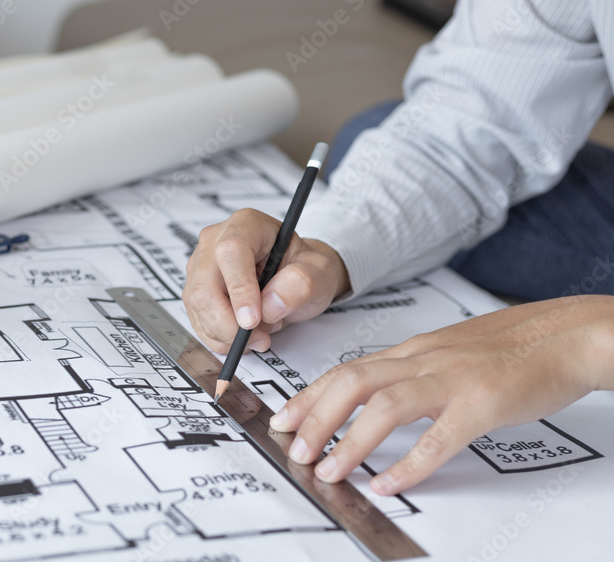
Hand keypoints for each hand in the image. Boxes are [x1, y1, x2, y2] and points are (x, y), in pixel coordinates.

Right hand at [183, 208, 350, 353]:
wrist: (294, 279)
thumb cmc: (303, 269)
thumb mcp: (319, 272)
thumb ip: (301, 283)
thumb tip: (270, 304)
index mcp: (247, 225)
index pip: (231, 252)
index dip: (239, 289)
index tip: (253, 320)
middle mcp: (215, 241)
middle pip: (204, 286)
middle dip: (229, 323)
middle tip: (259, 338)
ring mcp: (200, 266)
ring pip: (198, 308)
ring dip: (227, 334)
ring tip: (259, 335)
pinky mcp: (194, 290)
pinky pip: (197, 321)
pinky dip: (219, 338)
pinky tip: (243, 335)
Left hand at [270, 295, 613, 494]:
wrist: (568, 335)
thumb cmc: (511, 347)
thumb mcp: (448, 352)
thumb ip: (411, 371)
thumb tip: (373, 396)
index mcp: (413, 350)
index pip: (346, 370)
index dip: (309, 396)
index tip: (283, 420)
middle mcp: (424, 360)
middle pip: (352, 382)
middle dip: (314, 417)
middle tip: (293, 449)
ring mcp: (452, 380)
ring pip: (385, 405)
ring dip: (349, 441)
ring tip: (327, 470)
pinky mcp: (483, 403)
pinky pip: (439, 437)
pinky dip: (409, 463)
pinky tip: (389, 483)